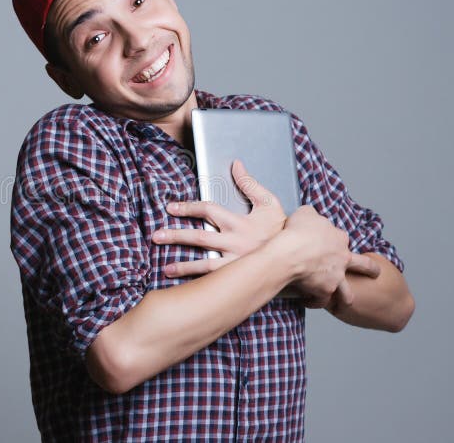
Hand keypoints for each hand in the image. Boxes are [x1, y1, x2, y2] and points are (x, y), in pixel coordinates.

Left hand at [152, 160, 286, 277]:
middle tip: (156, 236)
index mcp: (239, 222)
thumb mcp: (269, 202)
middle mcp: (234, 242)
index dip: (188, 207)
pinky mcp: (238, 278)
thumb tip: (236, 165)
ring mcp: (235, 262)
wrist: (297, 256)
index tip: (171, 207)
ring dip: (183, 266)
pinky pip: (216, 282)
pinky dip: (201, 284)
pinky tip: (187, 287)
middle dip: (176, 236)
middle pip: (199, 237)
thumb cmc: (281, 229)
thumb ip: (250, 183)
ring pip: (205, 265)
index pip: (208, 210)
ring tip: (165, 268)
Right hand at [274, 206, 379, 307]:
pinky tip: (308, 301)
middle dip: (371, 270)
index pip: (342, 239)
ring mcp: (336, 276)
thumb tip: (311, 217)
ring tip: (346, 300)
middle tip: (375, 274)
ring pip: (348, 291)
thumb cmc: (297, 232)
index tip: (324, 243)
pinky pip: (322, 300)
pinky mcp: (325, 290)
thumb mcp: (306, 213)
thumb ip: (312, 215)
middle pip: (363, 265)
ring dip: (347, 297)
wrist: (290, 253)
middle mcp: (343, 258)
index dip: (334, 241)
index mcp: (339, 238)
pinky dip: (315, 301)